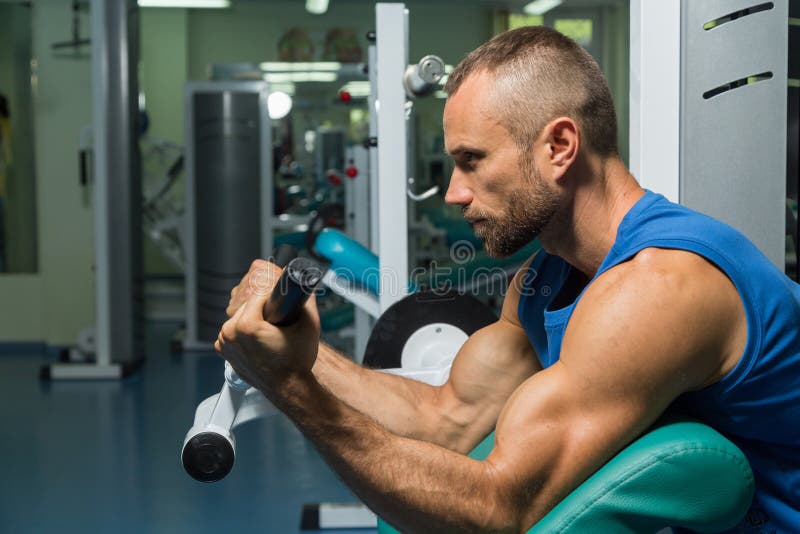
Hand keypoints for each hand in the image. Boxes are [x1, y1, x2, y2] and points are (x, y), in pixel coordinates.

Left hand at [215, 261, 320, 391]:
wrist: (290, 388)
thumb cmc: (296, 363)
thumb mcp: (309, 325)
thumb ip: (306, 298)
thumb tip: (304, 281)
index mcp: (246, 325)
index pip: (258, 293)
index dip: (274, 295)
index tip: (282, 302)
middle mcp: (230, 333)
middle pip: (247, 303)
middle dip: (263, 307)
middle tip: (278, 319)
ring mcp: (225, 343)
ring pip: (240, 315)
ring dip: (253, 317)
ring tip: (269, 329)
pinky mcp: (223, 350)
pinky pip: (234, 330)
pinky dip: (244, 331)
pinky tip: (258, 338)